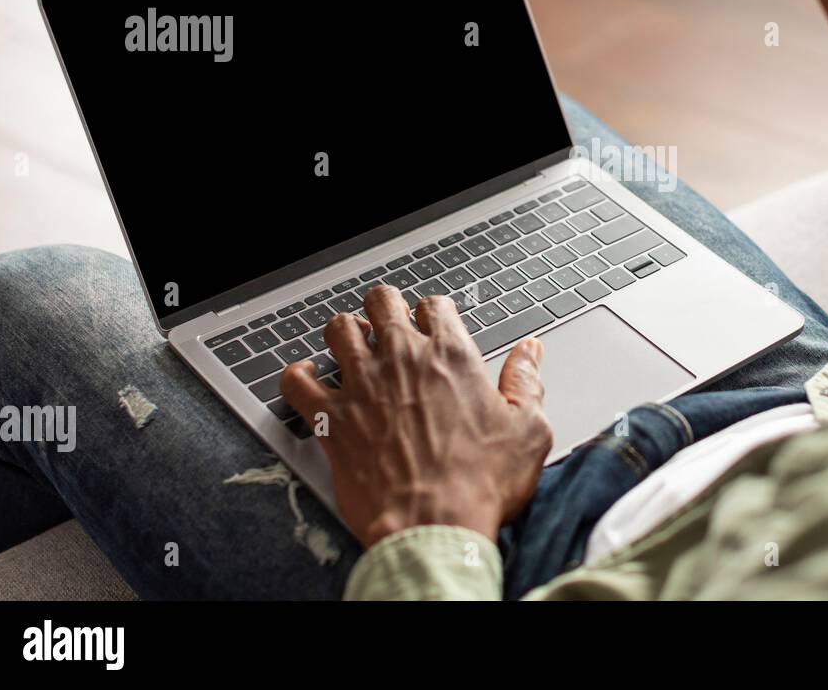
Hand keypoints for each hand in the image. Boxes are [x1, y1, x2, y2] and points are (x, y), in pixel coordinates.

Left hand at [279, 287, 551, 548]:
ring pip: (339, 329)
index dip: (434, 312)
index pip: (434, 305)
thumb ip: (527, 381)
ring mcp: (361, 386)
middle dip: (385, 308)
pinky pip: (296, 381)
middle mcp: (402, 360)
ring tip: (352, 345)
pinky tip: (308, 379)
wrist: (433, 526)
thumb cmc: (481, 483)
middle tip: (388, 324)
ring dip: (346, 332)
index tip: (434, 327)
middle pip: (381, 302)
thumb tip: (530, 351)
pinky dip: (298, 375)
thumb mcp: (528, 429)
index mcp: (451, 356)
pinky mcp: (330, 419)